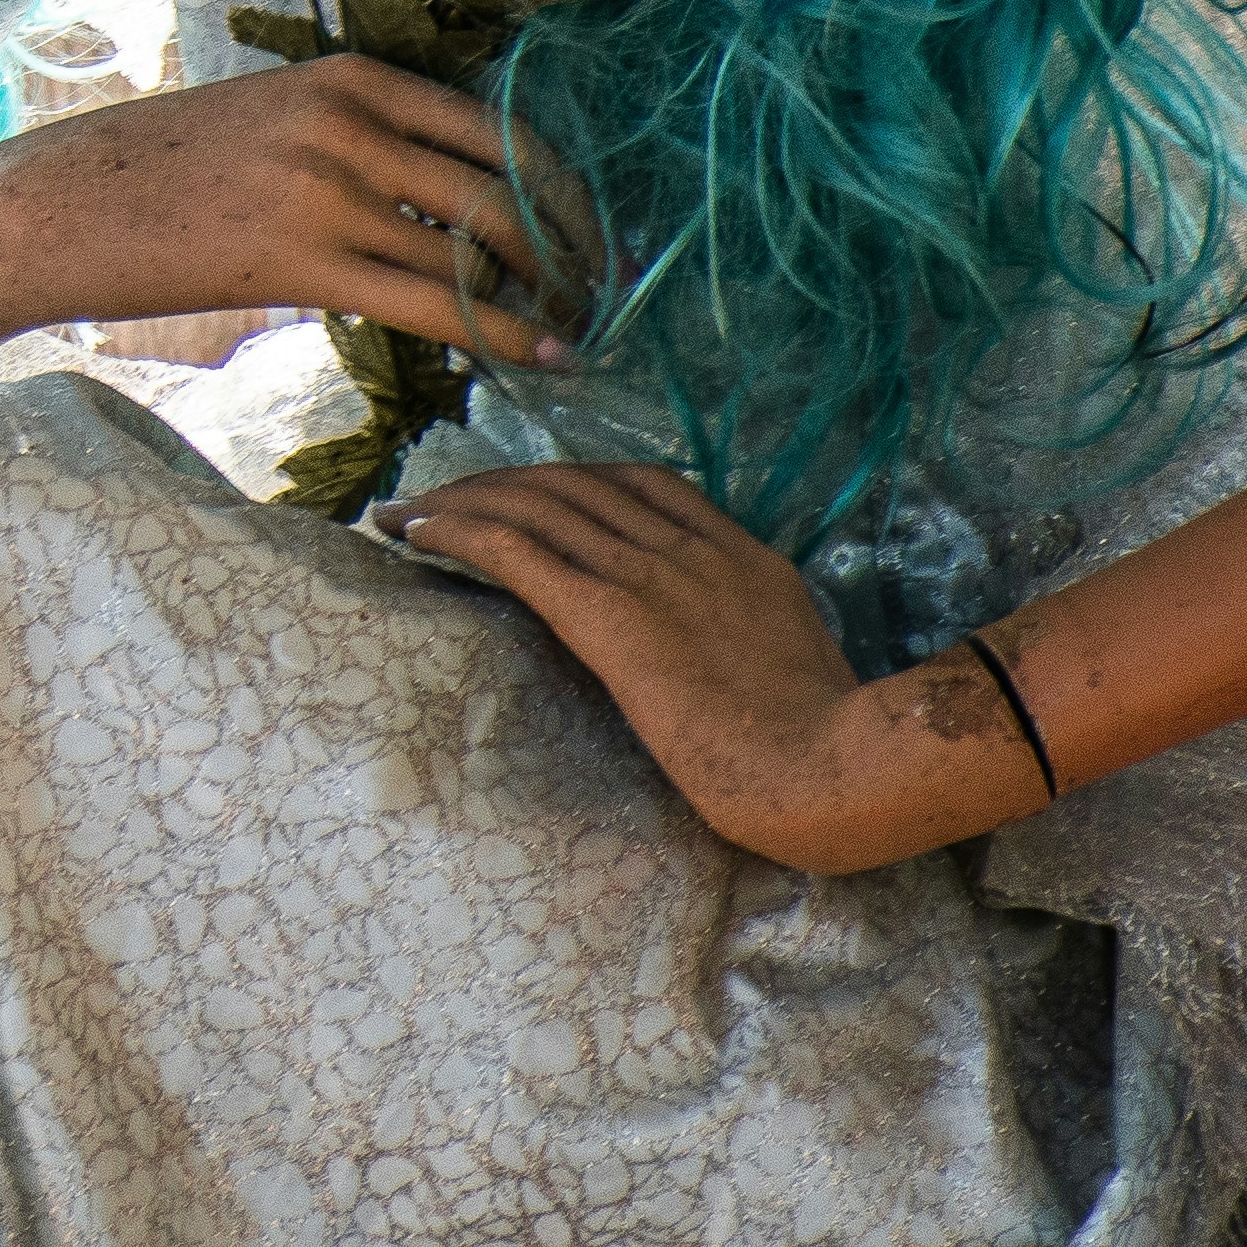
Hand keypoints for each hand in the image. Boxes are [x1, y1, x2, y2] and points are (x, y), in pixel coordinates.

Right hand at [0, 52, 590, 365]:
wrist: (58, 203)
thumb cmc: (160, 173)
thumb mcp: (269, 124)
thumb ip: (354, 143)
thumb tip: (442, 203)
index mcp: (346, 78)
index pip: (494, 128)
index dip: (562, 186)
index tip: (599, 230)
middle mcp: (348, 122)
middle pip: (503, 187)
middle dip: (572, 247)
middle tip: (606, 290)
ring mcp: (326, 188)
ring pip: (476, 247)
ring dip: (544, 297)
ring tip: (576, 332)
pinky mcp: (302, 259)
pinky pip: (432, 302)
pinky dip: (503, 334)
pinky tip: (539, 358)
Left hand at [385, 461, 1046, 876]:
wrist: (839, 768)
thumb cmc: (827, 751)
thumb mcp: (797, 667)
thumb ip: (750, 639)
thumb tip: (716, 658)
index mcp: (742, 559)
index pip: (644, 483)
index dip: (576, 478)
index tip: (534, 490)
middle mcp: (691, 552)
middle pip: (574, 483)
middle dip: (504, 482)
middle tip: (449, 499)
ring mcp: (650, 577)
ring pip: (535, 505)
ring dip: (461, 501)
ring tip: (407, 512)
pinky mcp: (611, 615)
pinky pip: (515, 550)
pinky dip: (457, 531)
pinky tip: (416, 533)